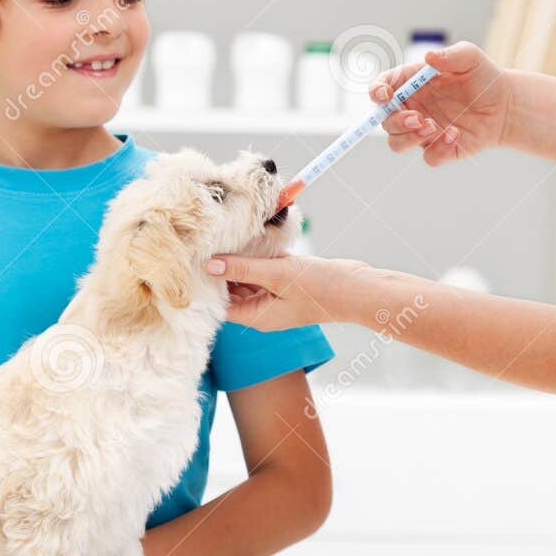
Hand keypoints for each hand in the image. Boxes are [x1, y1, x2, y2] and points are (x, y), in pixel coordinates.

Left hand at [205, 254, 367, 330]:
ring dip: (239, 261)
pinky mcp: (287, 283)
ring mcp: (276, 296)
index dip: (208, 285)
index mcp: (258, 316)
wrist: (358, 288)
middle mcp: (264, 309)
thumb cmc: (320, 288)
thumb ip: (242, 269)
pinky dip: (257, 257)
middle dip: (221, 270)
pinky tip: (248, 239)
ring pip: (248, 278)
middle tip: (205, 245)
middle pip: (232, 290)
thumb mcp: (276, 275)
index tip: (197, 262)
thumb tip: (210, 265)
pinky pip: (264, 270)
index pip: (221, 304)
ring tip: (223, 238)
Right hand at [372, 41, 513, 165]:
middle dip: (396, 121)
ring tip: (433, 127)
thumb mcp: (469, 57)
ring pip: (397, 143)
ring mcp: (422, 131)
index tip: (385, 96)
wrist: (506, 104)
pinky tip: (456, 135)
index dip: (376, 92)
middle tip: (417, 118)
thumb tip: (428, 56)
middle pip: (385, 120)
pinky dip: (439, 149)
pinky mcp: (438, 149)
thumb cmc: (483, 76)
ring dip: (408, 138)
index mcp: (410, 84)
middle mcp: (411, 108)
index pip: (381, 88)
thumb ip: (449, 56)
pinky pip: (429, 157)